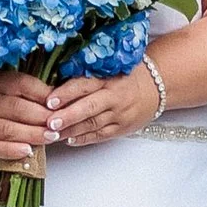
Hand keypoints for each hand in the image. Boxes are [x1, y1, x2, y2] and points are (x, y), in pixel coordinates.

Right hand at [0, 70, 61, 168]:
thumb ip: (11, 83)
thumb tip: (47, 89)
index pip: (24, 85)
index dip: (45, 93)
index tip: (61, 100)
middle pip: (21, 109)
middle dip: (45, 117)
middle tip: (63, 122)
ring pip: (11, 129)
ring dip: (34, 134)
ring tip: (52, 137)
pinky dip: (11, 150)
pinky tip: (27, 152)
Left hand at [44, 65, 161, 147]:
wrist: (157, 87)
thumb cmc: (127, 75)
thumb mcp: (110, 67)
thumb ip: (87, 72)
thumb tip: (55, 76)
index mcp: (109, 78)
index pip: (85, 85)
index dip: (67, 93)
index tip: (49, 100)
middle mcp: (115, 96)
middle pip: (89, 107)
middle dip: (68, 116)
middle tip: (50, 123)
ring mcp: (119, 114)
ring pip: (93, 124)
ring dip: (71, 130)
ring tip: (52, 134)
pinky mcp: (122, 128)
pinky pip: (101, 135)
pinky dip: (84, 138)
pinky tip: (70, 140)